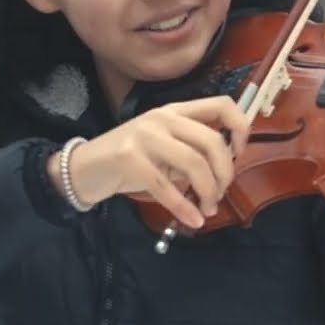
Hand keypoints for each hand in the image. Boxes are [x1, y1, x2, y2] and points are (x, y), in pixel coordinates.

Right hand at [46, 95, 249, 227]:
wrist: (84, 169)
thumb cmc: (131, 160)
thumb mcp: (165, 146)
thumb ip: (192, 149)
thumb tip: (225, 169)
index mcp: (177, 111)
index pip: (222, 105)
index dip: (240, 128)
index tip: (239, 154)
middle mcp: (163, 117)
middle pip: (212, 141)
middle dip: (224, 173)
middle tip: (221, 193)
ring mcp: (145, 135)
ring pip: (193, 162)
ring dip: (208, 191)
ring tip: (208, 208)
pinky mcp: (129, 158)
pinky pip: (166, 186)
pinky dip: (183, 207)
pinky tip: (193, 220)